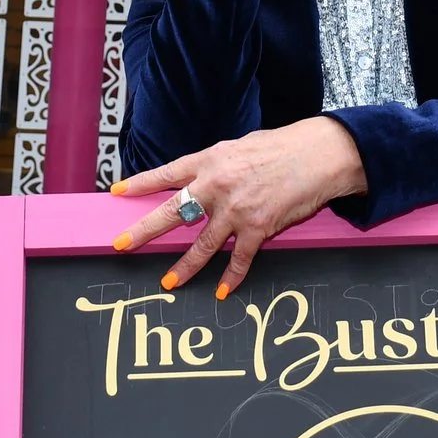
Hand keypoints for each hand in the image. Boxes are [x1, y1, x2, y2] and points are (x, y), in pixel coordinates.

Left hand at [109, 117, 366, 296]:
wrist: (319, 155)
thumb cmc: (284, 147)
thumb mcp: (242, 146)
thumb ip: (220, 164)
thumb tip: (204, 178)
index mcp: (211, 160)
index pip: (168, 174)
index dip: (140, 184)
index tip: (118, 193)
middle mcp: (216, 185)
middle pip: (171, 212)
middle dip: (143, 230)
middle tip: (121, 244)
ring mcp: (235, 209)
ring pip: (201, 245)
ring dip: (183, 267)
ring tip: (168, 283)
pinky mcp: (257, 228)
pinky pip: (238, 259)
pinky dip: (231, 277)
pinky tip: (222, 291)